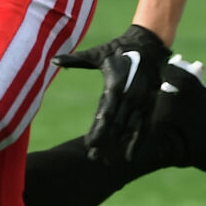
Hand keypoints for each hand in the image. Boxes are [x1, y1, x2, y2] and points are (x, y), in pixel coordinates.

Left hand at [56, 23, 170, 162]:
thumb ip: (75, 60)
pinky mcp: (151, 104)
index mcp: (115, 86)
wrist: (148, 43)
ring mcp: (142, 102)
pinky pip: (146, 127)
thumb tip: (53, 61)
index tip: (89, 145)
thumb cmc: (118, 49)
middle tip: (94, 158)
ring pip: (130, 130)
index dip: (97, 131)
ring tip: (108, 161)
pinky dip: (139, 142)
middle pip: (116, 126)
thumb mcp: (97, 54)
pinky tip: (131, 156)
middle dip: (105, 144)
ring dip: (119, 146)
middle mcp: (130, 97)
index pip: (105, 115)